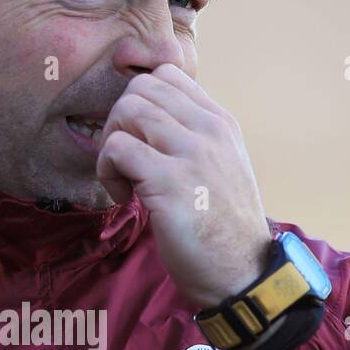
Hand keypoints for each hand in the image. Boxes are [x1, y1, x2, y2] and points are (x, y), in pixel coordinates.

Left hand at [96, 64, 272, 310]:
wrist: (242, 274)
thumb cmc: (223, 229)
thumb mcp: (222, 168)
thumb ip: (194, 139)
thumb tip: (150, 124)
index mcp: (220, 123)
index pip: (166, 76)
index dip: (139, 104)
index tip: (140, 141)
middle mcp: (209, 130)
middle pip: (140, 88)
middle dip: (118, 122)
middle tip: (124, 162)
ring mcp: (191, 154)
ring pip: (126, 111)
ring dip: (110, 146)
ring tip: (123, 180)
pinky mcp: (169, 182)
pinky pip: (117, 148)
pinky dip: (107, 171)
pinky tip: (123, 197)